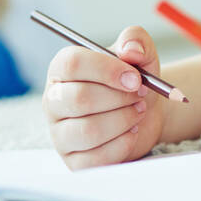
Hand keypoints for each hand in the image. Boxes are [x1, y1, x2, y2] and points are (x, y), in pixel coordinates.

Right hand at [43, 25, 165, 169]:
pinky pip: (96, 157)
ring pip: (89, 131)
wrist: (146, 111)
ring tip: (138, 111)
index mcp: (62, 69)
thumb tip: (130, 49)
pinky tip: (132, 132)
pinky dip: (123, 143)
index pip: (71, 64)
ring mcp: (60, 133)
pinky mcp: (73, 161)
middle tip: (140, 95)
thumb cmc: (135, 80)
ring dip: (124, 120)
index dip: (106, 69)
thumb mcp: (141, 53)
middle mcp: (54, 101)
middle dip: (120, 98)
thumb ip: (136, 39)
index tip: (135, 77)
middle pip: (79, 99)